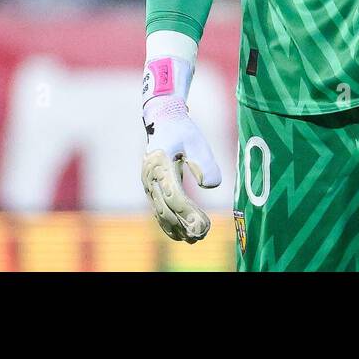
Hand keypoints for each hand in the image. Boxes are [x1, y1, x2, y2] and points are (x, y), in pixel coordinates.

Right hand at [140, 55, 219, 242]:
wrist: (162, 121)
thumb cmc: (181, 130)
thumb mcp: (195, 140)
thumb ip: (204, 161)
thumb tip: (210, 186)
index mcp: (160, 164)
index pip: (174, 195)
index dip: (188, 213)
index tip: (203, 224)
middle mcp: (150, 178)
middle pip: (166, 209)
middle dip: (185, 225)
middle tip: (204, 234)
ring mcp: (148, 185)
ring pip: (161, 214)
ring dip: (178, 229)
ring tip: (198, 238)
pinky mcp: (151, 189)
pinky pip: (159, 211)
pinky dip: (170, 225)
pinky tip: (183, 235)